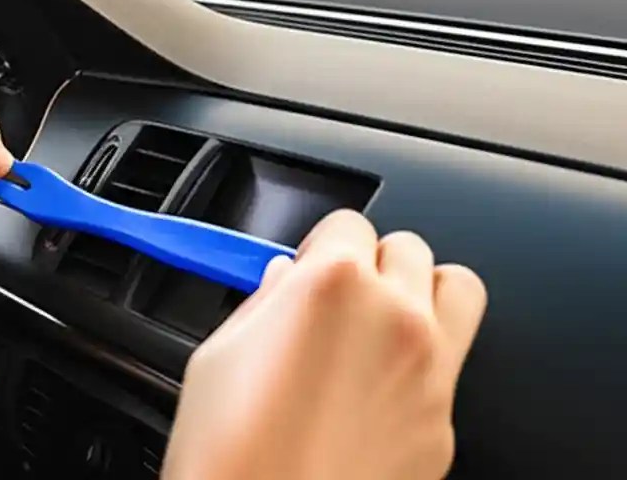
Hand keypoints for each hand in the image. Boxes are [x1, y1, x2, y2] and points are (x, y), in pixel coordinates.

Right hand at [162, 210, 486, 479]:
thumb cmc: (228, 453)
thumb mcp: (217, 354)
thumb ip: (262, 303)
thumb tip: (281, 283)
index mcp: (333, 284)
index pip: (349, 222)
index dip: (320, 244)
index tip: (305, 268)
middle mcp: (395, 317)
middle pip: (407, 248)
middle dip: (370, 264)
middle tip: (334, 298)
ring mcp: (430, 372)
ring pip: (456, 290)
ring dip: (420, 292)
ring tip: (379, 320)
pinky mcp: (444, 423)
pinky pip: (452, 363)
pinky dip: (422, 361)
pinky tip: (375, 388)